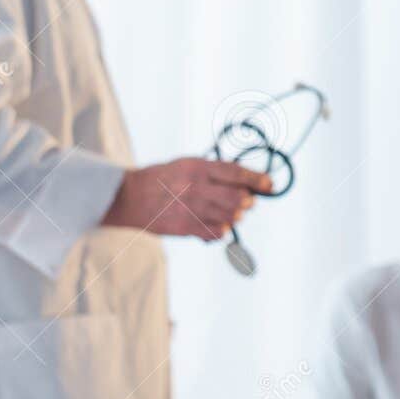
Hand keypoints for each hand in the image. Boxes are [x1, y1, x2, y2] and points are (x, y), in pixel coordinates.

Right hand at [102, 157, 272, 239]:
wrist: (130, 197)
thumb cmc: (164, 179)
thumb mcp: (187, 165)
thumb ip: (214, 172)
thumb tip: (246, 182)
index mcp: (197, 167)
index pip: (235, 172)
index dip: (257, 179)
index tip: (269, 184)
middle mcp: (196, 187)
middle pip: (238, 198)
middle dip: (248, 201)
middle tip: (247, 202)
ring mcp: (191, 208)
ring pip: (231, 216)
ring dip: (236, 216)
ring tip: (228, 213)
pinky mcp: (186, 227)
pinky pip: (217, 233)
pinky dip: (222, 230)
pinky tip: (216, 225)